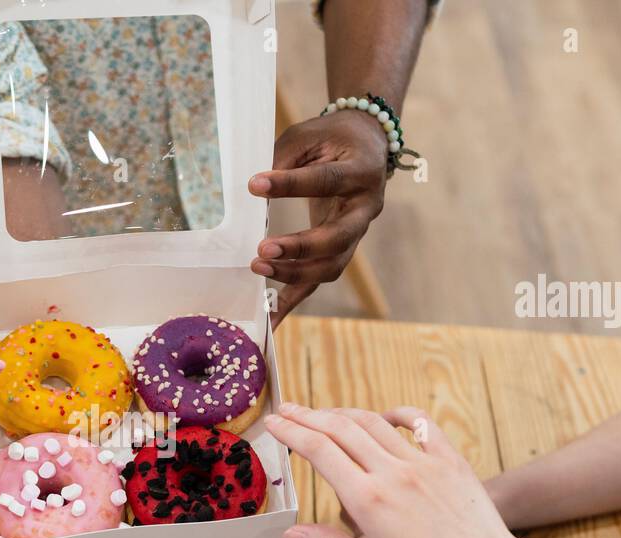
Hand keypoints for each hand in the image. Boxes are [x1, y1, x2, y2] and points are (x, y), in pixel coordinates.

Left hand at [248, 110, 389, 324]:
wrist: (367, 145)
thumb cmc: (332, 139)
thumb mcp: (308, 136)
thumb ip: (284, 159)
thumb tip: (253, 188)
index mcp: (361, 171)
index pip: (326, 181)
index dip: (290, 185)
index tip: (254, 184)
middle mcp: (365, 208)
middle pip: (338, 237)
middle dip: (300, 247)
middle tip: (263, 249)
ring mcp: (356, 233)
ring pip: (331, 265)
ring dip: (295, 273)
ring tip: (258, 268)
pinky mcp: (341, 249)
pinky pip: (318, 280)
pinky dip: (294, 301)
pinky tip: (271, 319)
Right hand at [265, 403, 537, 537]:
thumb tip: (290, 533)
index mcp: (368, 501)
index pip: (319, 451)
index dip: (291, 432)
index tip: (273, 423)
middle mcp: (393, 473)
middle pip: (340, 429)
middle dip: (307, 416)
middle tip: (286, 411)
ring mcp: (423, 462)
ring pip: (373, 422)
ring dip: (343, 413)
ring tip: (323, 414)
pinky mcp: (449, 460)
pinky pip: (419, 423)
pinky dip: (397, 413)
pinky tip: (385, 416)